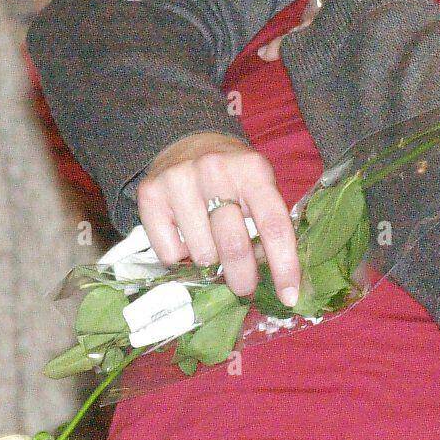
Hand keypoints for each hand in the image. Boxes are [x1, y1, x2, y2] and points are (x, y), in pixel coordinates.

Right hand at [137, 132, 300, 306]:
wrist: (188, 143)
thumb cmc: (232, 176)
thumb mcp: (259, 186)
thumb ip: (269, 224)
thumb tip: (280, 279)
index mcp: (252, 170)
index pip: (273, 225)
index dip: (284, 265)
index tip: (289, 296)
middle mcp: (214, 170)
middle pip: (233, 245)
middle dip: (243, 278)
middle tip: (245, 288)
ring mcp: (179, 181)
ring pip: (201, 253)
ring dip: (211, 263)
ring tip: (214, 249)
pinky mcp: (150, 194)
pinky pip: (170, 253)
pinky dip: (182, 258)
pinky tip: (188, 239)